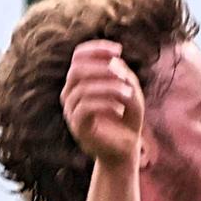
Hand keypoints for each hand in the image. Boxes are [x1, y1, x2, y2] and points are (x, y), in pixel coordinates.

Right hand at [61, 39, 144, 165]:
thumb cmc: (127, 120)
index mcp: (80, 82)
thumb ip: (123, 76)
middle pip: (77, 70)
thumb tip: (114, 62)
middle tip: (123, 74)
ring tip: (128, 93)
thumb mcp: (130, 94)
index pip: (78, 56)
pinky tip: (119, 109)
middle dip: (101, 68)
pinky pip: (85, 107)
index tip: (118, 50)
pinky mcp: (78, 126)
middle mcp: (70, 93)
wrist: (124, 151)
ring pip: (82, 88)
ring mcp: (71, 110)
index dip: (96, 49)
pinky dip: (104, 103)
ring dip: (108, 87)